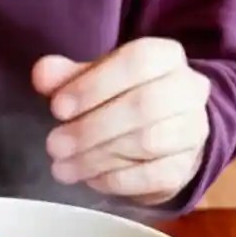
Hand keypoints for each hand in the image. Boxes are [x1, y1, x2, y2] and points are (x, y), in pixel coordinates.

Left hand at [33, 38, 209, 205]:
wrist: (166, 138)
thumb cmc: (123, 100)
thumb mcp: (94, 80)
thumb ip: (68, 76)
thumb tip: (42, 74)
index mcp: (166, 57)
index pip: (138, 60)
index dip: (94, 84)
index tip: (57, 108)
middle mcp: (189, 89)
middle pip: (144, 105)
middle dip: (91, 128)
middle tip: (54, 144)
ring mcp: (193, 131)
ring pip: (148, 142)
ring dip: (97, 156)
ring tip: (62, 166)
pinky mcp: (185, 168)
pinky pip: (152, 175)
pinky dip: (115, 178)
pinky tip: (89, 179)